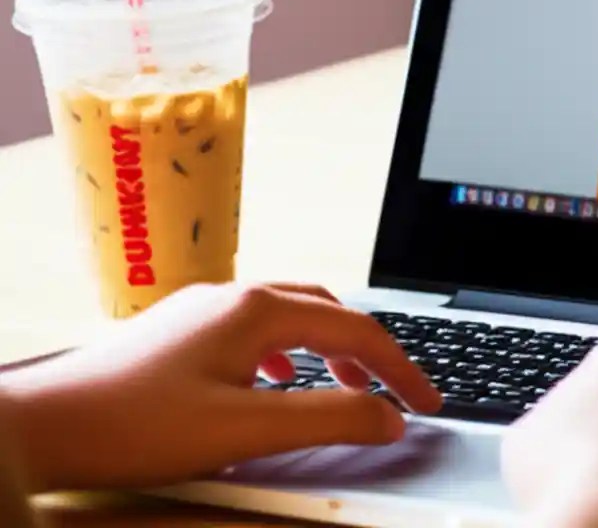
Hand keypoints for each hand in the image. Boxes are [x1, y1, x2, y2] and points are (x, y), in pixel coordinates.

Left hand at [0, 283, 440, 490]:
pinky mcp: (182, 331)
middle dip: (372, 353)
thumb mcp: (246, 428)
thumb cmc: (134, 424)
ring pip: (292, 317)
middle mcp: (235, 297)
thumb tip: (389, 419)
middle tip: (397, 393)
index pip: (356, 332)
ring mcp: (205, 310)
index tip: (427, 404)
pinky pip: (257, 329)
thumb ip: (328, 421)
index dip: (401, 370)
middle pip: (328, 313)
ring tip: (347, 388)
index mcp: (258, 310)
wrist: (43, 424)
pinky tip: (278, 380)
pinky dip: (290, 353)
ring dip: (331, 351)